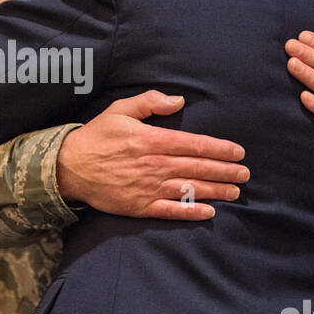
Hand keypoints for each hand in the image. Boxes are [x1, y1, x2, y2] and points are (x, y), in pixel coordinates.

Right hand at [56, 90, 248, 220]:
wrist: (69, 167)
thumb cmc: (96, 136)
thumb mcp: (120, 110)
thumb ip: (150, 103)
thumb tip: (178, 101)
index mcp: (153, 140)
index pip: (195, 144)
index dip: (221, 149)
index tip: (238, 152)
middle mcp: (155, 164)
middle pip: (199, 168)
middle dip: (226, 171)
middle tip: (245, 174)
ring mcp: (149, 187)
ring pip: (190, 189)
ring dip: (216, 191)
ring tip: (234, 192)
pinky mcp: (140, 206)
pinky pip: (172, 210)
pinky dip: (192, 211)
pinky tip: (209, 212)